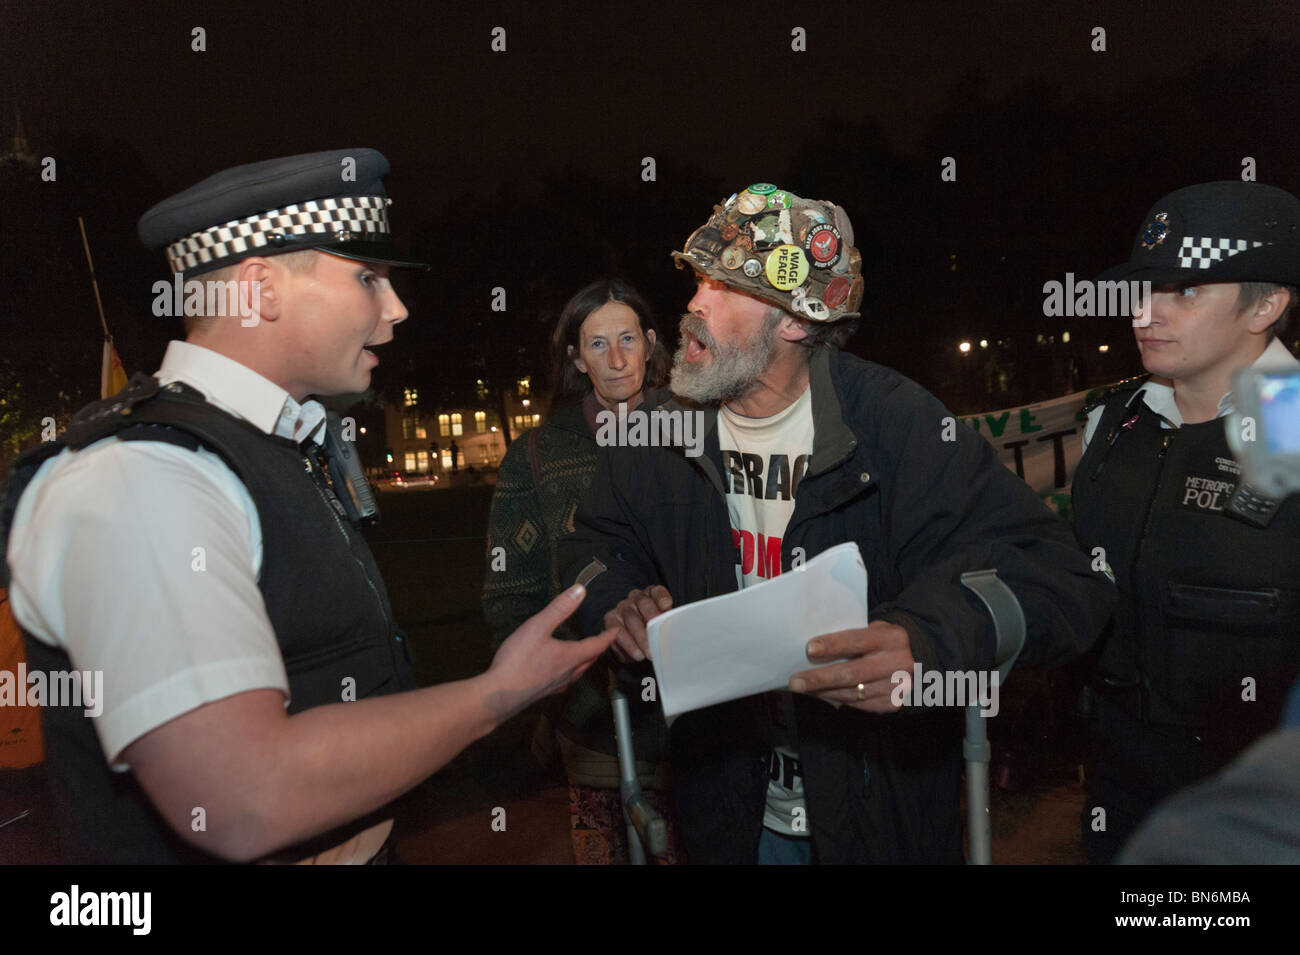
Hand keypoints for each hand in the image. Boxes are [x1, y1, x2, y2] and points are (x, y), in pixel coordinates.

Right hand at [490, 585, 617, 708]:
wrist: (498, 695)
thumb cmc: (518, 660)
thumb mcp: (538, 626)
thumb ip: (560, 608)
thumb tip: (581, 590)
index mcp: (570, 656)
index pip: (597, 645)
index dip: (608, 636)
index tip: (616, 630)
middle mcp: (567, 673)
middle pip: (589, 661)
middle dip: (598, 650)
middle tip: (603, 641)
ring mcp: (555, 685)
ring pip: (577, 673)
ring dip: (584, 662)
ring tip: (584, 655)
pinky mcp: (542, 692)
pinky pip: (563, 681)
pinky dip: (568, 672)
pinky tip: (558, 672)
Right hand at [603, 585, 672, 662]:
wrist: (634, 636)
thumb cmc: (653, 628)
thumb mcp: (663, 623)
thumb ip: (668, 622)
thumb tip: (676, 630)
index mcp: (651, 594)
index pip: (657, 592)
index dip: (662, 599)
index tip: (667, 606)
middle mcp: (635, 598)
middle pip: (643, 606)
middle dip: (651, 624)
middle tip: (657, 641)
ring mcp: (621, 608)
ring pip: (631, 620)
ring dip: (638, 639)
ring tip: (646, 655)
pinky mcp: (610, 620)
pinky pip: (617, 633)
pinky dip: (627, 646)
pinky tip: (636, 656)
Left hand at [787, 621, 914, 713]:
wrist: (920, 660)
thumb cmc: (885, 641)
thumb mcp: (876, 629)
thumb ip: (853, 636)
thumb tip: (815, 649)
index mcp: (891, 638)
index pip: (857, 641)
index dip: (832, 645)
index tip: (809, 649)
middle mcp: (898, 663)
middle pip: (852, 673)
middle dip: (819, 678)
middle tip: (796, 681)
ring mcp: (898, 687)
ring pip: (853, 693)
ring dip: (824, 692)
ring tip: (804, 689)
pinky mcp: (894, 703)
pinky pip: (859, 704)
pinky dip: (838, 700)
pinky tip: (823, 695)